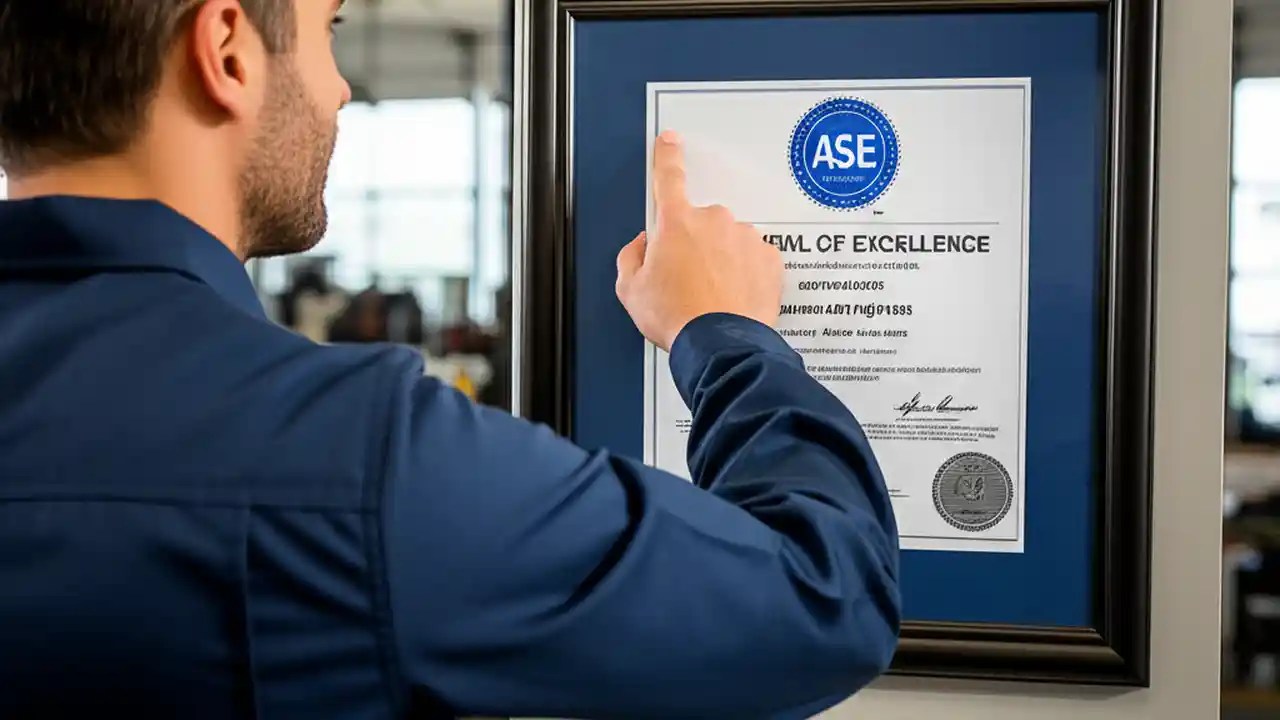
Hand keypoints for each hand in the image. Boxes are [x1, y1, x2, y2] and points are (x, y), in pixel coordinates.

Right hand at [616, 131, 782, 350]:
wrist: (720, 344)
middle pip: (700, 223)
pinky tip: (734, 296)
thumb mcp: (631, 290)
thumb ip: (631, 257)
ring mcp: (745, 237)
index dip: (667, 156)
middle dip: (695, 244)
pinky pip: (753, 259)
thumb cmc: (677, 317)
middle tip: (689, 280)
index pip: (668, 177)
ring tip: (714, 295)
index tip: (670, 140)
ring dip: (722, 259)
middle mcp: (714, 221)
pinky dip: (745, 273)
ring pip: (730, 241)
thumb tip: (642, 245)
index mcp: (675, 223)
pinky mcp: (769, 258)